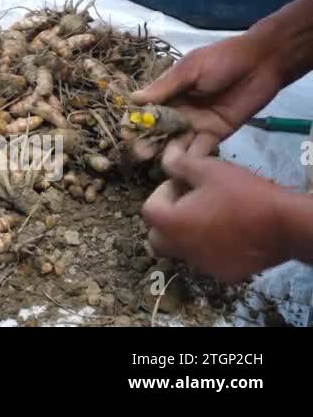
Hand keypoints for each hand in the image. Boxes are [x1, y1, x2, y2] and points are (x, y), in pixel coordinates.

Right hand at [131, 32, 284, 158]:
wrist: (262, 62)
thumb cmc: (222, 59)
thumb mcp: (190, 69)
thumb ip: (165, 87)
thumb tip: (133, 99)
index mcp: (169, 94)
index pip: (146, 112)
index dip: (136, 122)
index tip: (126, 132)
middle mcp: (178, 113)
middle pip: (157, 132)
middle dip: (147, 142)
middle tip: (140, 152)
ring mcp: (195, 126)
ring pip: (175, 143)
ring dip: (166, 153)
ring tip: (158, 160)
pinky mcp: (213, 136)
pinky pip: (198, 150)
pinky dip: (190, 159)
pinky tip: (182, 164)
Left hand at [142, 144, 289, 282]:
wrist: (284, 224)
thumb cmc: (242, 193)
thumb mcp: (209, 169)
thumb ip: (181, 165)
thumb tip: (166, 159)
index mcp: (170, 224)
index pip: (149, 209)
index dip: (163, 192)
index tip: (183, 184)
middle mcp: (179, 248)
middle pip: (157, 236)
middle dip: (166, 219)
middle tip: (189, 203)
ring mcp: (200, 264)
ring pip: (180, 249)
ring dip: (186, 233)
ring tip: (211, 215)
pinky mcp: (221, 273)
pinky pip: (205, 260)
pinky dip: (208, 247)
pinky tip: (229, 232)